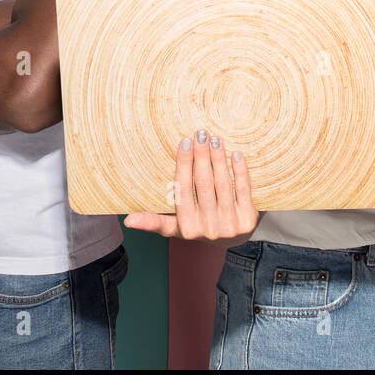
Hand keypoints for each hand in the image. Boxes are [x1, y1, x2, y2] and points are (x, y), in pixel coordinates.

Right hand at [123, 129, 258, 241]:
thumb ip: (154, 222)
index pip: (182, 189)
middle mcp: (208, 228)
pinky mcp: (247, 220)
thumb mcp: (176, 227)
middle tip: (200, 134)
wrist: (234, 240)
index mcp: (187, 228)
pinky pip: (243, 190)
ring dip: (219, 159)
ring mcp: (229, 224)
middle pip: (204, 184)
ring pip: (223, 184)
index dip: (183, 164)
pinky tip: (235, 154)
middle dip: (202, 156)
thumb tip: (127, 220)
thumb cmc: (199, 226)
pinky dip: (240, 171)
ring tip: (215, 139)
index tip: (184, 142)